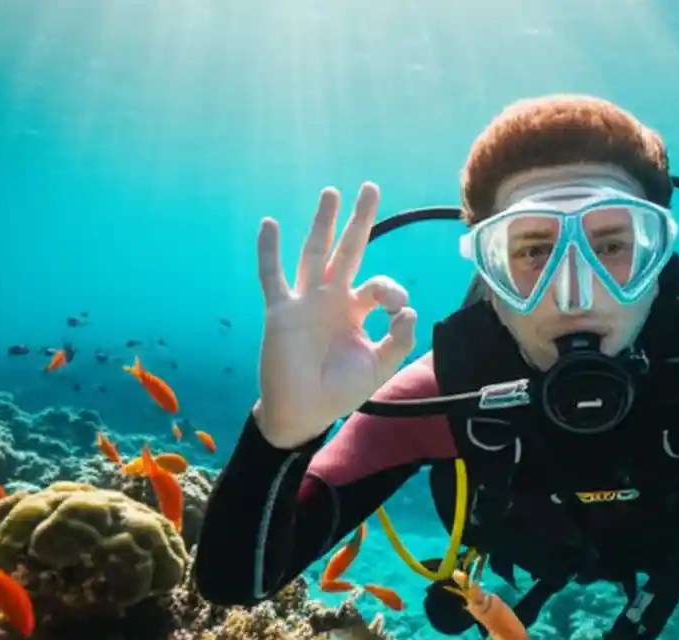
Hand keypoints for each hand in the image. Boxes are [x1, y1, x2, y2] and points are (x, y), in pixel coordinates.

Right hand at [254, 182, 416, 446]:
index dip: (393, 291)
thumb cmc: (339, 391)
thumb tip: (409, 309)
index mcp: (356, 310)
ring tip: (331, 193)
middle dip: (360, 220)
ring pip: (314, 253)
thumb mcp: (378, 366)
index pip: (379, 285)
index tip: (397, 313)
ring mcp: (305, 301)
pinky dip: (269, 251)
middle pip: (348, 250)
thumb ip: (399, 340)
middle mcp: (331, 299)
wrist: (303, 413)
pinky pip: (272, 276)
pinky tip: (269, 224)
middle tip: (370, 187)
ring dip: (322, 223)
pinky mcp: (281, 311)